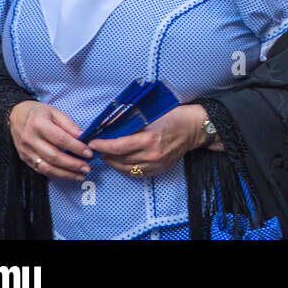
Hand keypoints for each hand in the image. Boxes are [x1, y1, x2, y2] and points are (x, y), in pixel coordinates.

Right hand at [9, 100, 91, 180]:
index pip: (60, 139)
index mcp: (39, 124)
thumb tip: (83, 137)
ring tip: (81, 175)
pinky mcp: (25, 159)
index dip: (76, 147)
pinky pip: (41, 170)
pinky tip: (68, 174)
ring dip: (66, 173)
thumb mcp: (55, 112)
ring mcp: (26, 151)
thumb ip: (69, 125)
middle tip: (87, 168)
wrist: (16, 116)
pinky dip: (56, 174)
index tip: (89, 153)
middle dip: (72, 164)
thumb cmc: (39, 113)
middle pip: (53, 156)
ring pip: (47, 167)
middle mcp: (30, 139)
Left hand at [90, 104, 206, 178]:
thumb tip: (110, 124)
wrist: (195, 129)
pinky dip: (125, 168)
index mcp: (149, 139)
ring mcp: (156, 164)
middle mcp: (152, 155)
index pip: (118, 146)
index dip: (103, 146)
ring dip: (113, 162)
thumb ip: (132, 121)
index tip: (93, 143)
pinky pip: (136, 172)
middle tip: (96, 148)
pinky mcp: (159, 169)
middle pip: (120, 159)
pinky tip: (120, 161)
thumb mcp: (152, 114)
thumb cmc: (175, 117)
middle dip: (105, 154)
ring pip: (126, 168)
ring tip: (106, 155)